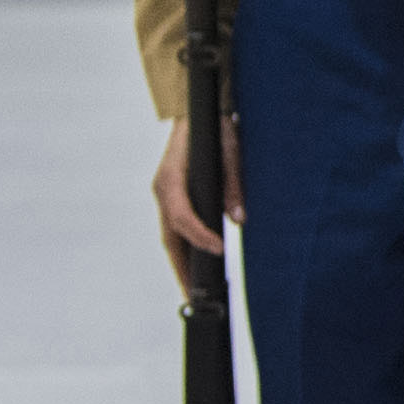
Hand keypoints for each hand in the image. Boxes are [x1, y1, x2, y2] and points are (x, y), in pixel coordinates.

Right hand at [154, 113, 239, 286]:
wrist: (198, 108)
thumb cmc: (214, 124)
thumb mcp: (229, 148)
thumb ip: (233, 182)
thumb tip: (239, 218)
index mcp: (172, 178)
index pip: (181, 216)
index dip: (199, 235)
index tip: (219, 249)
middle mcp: (163, 189)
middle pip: (169, 236)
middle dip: (181, 267)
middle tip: (194, 295)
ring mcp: (166, 193)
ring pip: (170, 235)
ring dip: (181, 262)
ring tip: (194, 289)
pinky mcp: (173, 195)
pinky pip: (176, 227)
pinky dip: (185, 247)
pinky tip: (197, 262)